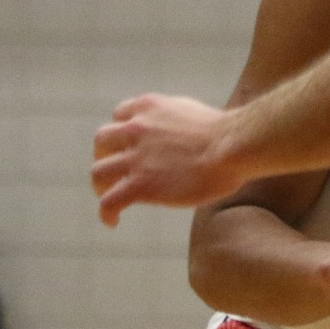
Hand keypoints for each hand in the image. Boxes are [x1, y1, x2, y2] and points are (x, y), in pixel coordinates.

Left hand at [92, 93, 242, 221]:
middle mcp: (136, 128)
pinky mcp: (140, 185)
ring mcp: (135, 158)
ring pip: (98, 172)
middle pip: (102, 141)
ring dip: (102, 184)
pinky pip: (110, 201)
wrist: (231, 148)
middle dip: (105, 156)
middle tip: (116, 171)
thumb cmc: (224, 133)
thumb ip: (173, 120)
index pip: (119, 115)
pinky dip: (107, 212)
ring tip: (110, 196)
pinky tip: (113, 221)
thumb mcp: (190, 111)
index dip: (121, 132)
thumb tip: (175, 133)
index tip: (126, 145)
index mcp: (149, 107)